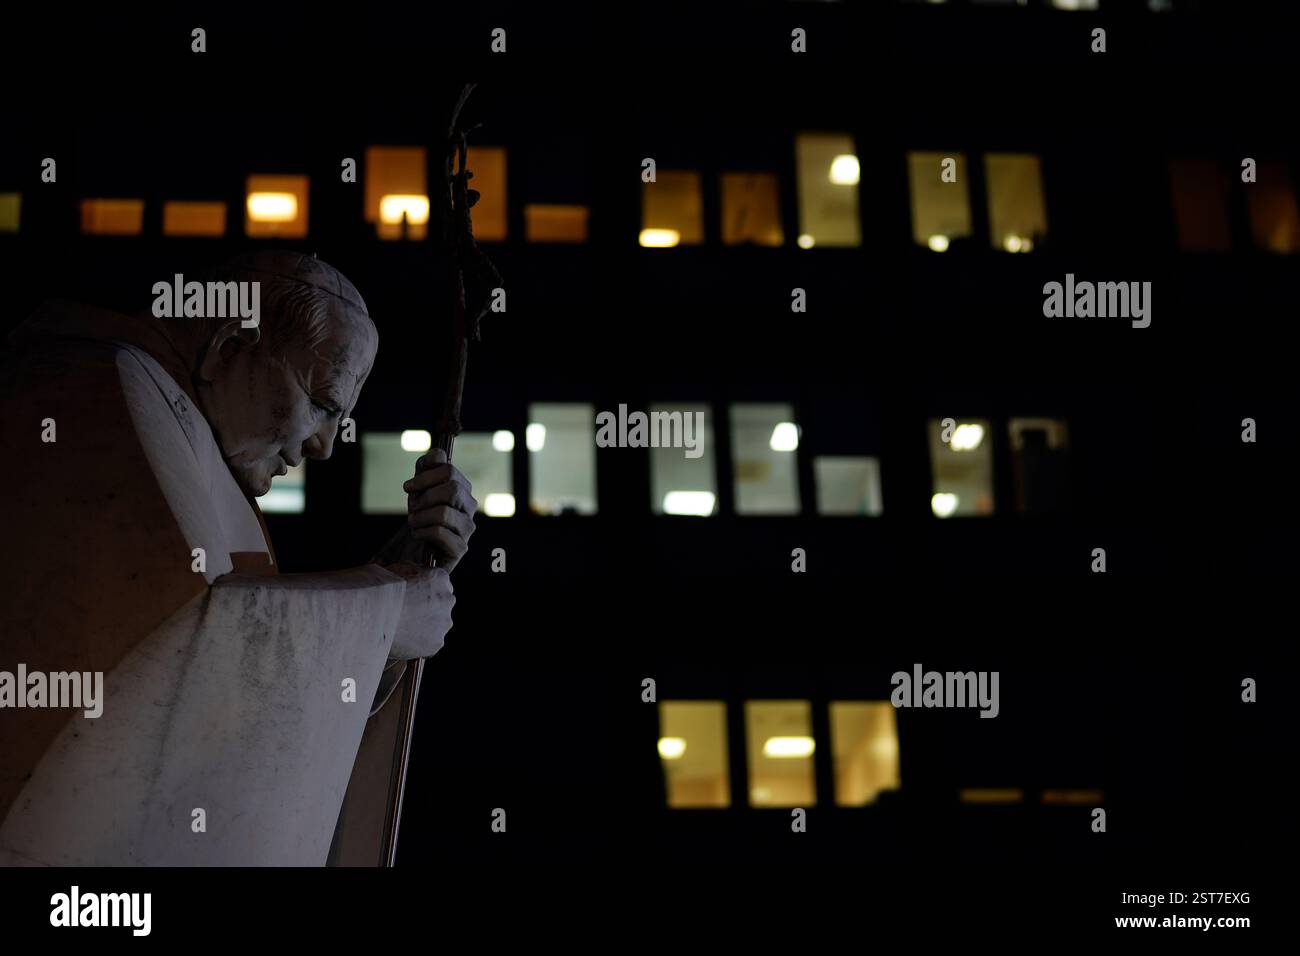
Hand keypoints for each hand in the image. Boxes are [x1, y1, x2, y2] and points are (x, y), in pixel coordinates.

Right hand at [384, 561, 455, 659]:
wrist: (375, 614)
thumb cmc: (383, 588)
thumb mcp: (400, 568)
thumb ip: (415, 571)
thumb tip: (417, 575)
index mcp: (440, 578)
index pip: (440, 584)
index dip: (427, 591)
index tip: (417, 597)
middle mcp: (447, 599)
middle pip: (442, 605)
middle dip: (429, 609)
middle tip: (409, 615)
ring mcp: (443, 622)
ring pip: (437, 625)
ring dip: (425, 627)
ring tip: (403, 629)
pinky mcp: (436, 642)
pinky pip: (430, 643)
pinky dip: (420, 644)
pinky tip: (404, 640)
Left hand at [402, 448, 476, 573]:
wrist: (419, 548)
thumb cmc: (422, 515)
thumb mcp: (420, 488)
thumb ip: (427, 467)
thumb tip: (438, 454)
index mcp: (462, 488)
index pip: (448, 470)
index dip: (425, 477)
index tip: (408, 487)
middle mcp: (470, 506)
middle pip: (452, 489)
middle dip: (425, 498)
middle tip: (413, 508)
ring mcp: (468, 528)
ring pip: (443, 513)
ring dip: (420, 518)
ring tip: (414, 523)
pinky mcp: (461, 548)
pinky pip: (439, 533)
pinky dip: (422, 532)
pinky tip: (419, 535)